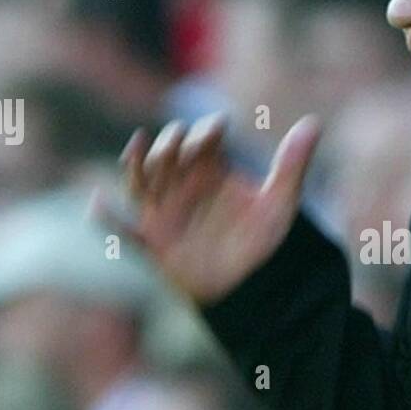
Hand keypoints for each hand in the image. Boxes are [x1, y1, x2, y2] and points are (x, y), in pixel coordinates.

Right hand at [102, 113, 320, 305]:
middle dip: (170, 144)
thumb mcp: (280, 203)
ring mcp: (165, 212)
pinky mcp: (153, 242)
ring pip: (142, 182)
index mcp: (210, 171)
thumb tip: (314, 122)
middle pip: (167, 155)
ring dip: (138, 166)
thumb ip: (292, 164)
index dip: (206, 132)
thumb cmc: (263, 242)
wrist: (248, 287)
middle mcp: (183, 186)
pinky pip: (123, 230)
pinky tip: (96, 204)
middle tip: (179, 138)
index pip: (202, 141)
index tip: (220, 129)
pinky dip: (107, 219)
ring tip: (136, 149)